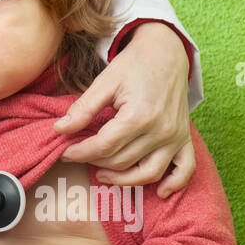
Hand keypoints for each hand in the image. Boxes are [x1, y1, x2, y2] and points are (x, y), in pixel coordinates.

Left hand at [52, 22, 194, 197]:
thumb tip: (59, 129)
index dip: (80, 152)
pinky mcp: (185, 138)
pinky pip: (184, 170)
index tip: (65, 152)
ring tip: (102, 175)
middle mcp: (161, 130)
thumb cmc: (133, 64)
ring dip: (124, 180)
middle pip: (122, 161)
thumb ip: (83, 108)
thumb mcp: (104, 82)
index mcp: (139, 116)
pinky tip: (160, 192)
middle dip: (95, 162)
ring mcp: (176, 137)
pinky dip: (174, 184)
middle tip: (80, 155)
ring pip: (148, 173)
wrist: (166, 52)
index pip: (103, 147)